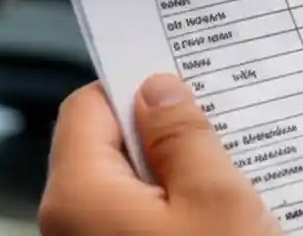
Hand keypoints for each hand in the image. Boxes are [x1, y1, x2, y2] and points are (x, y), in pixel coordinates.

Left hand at [40, 75, 280, 235]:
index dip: (135, 88)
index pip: (87, 107)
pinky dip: (177, 215)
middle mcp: (69, 227)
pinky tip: (222, 222)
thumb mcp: (216, 197)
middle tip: (221, 132)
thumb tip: (158, 92)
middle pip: (107, 150)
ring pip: (129, 191)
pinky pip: (139, 226)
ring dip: (179, 178)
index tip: (182, 81)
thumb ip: (183, 135)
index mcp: (79, 194)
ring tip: (232, 181)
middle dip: (165, 136)